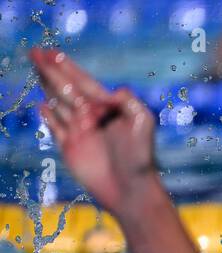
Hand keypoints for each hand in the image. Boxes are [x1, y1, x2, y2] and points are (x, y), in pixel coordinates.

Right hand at [29, 48, 160, 218]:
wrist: (130, 189)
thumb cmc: (140, 157)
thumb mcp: (143, 123)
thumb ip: (130, 102)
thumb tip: (113, 90)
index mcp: (106, 108)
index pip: (83, 82)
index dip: (67, 67)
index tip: (52, 52)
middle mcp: (91, 117)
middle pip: (66, 88)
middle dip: (51, 70)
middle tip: (35, 52)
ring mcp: (79, 131)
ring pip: (58, 102)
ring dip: (46, 86)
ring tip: (36, 69)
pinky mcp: (69, 147)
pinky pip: (55, 127)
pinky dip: (48, 116)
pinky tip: (42, 105)